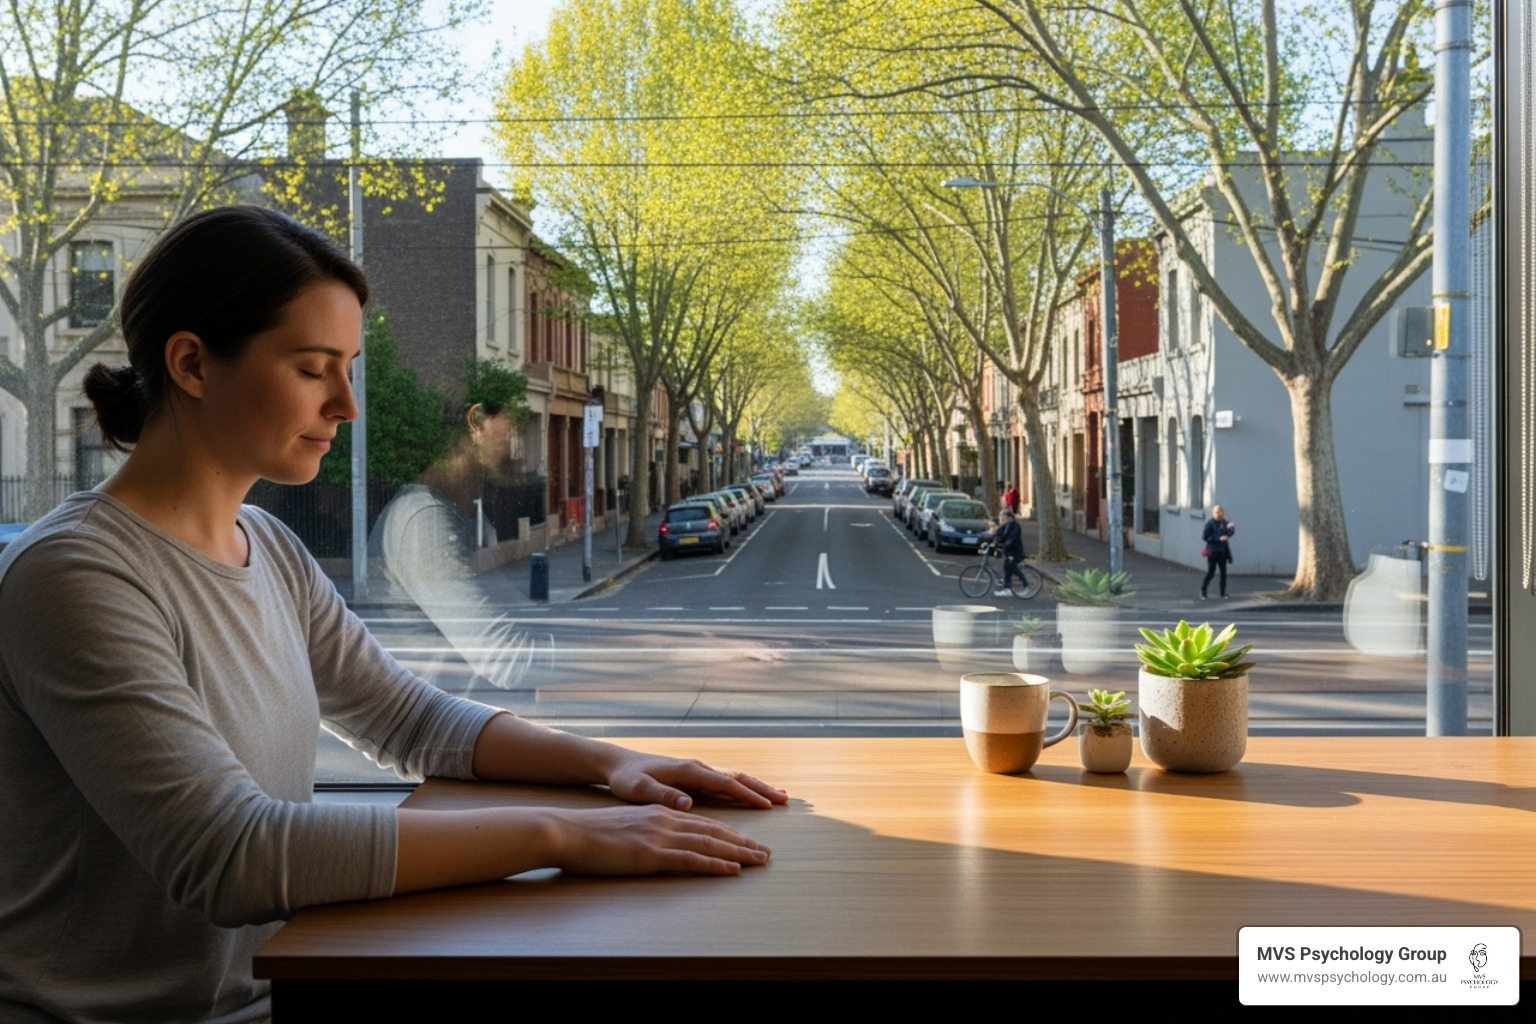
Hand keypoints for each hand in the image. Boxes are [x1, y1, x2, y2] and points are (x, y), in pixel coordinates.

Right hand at [549, 804, 770, 875]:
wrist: (566, 832)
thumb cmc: (589, 835)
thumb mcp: (625, 829)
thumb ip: (646, 835)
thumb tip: (657, 846)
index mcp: (660, 814)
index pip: (704, 823)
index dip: (730, 833)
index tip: (749, 842)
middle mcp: (665, 820)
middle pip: (714, 831)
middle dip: (744, 842)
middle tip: (766, 853)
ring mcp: (659, 837)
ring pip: (709, 843)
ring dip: (739, 853)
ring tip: (760, 860)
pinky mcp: (650, 854)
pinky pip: (691, 860)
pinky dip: (715, 865)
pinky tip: (733, 870)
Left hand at [605, 750, 787, 810]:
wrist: (618, 764)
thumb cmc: (627, 779)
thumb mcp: (638, 790)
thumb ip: (662, 796)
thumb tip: (688, 803)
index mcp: (689, 771)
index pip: (724, 784)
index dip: (747, 795)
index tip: (767, 805)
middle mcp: (698, 768)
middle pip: (737, 778)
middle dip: (761, 788)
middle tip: (785, 799)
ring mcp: (698, 771)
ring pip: (734, 778)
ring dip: (757, 787)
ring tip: (779, 796)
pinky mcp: (695, 776)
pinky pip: (725, 782)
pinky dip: (744, 788)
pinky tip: (753, 794)